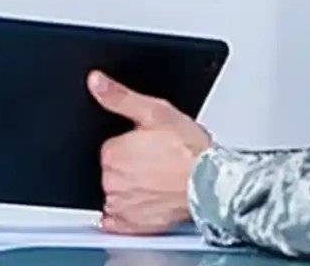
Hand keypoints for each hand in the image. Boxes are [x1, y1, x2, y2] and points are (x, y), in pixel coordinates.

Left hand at [88, 70, 211, 234]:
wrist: (213, 183)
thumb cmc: (190, 151)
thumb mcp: (155, 111)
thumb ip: (119, 96)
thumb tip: (95, 82)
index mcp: (112, 153)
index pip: (110, 148)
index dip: (130, 146)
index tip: (147, 146)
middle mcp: (111, 181)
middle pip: (111, 171)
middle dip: (129, 167)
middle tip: (156, 163)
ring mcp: (121, 206)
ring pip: (115, 194)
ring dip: (130, 189)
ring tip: (157, 182)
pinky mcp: (132, 227)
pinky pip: (116, 221)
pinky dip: (126, 214)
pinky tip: (145, 202)